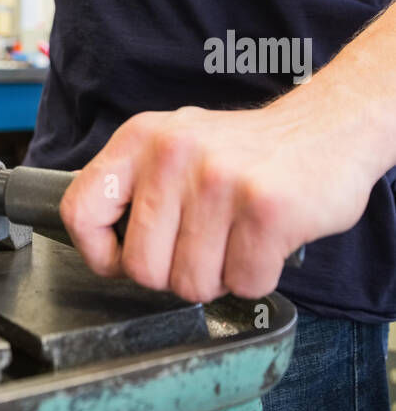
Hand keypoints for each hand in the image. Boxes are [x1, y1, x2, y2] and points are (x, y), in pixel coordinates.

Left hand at [59, 101, 375, 301]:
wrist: (327, 127)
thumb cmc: (246, 151)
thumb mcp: (176, 146)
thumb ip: (137, 188)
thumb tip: (104, 250)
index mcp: (141, 139)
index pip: (82, 210)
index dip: (97, 253)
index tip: (121, 262)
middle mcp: (172, 154)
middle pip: (142, 267)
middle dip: (174, 275)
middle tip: (204, 248)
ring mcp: (218, 179)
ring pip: (192, 284)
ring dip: (220, 276)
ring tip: (237, 238)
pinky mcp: (264, 207)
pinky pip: (244, 284)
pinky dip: (258, 277)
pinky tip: (265, 242)